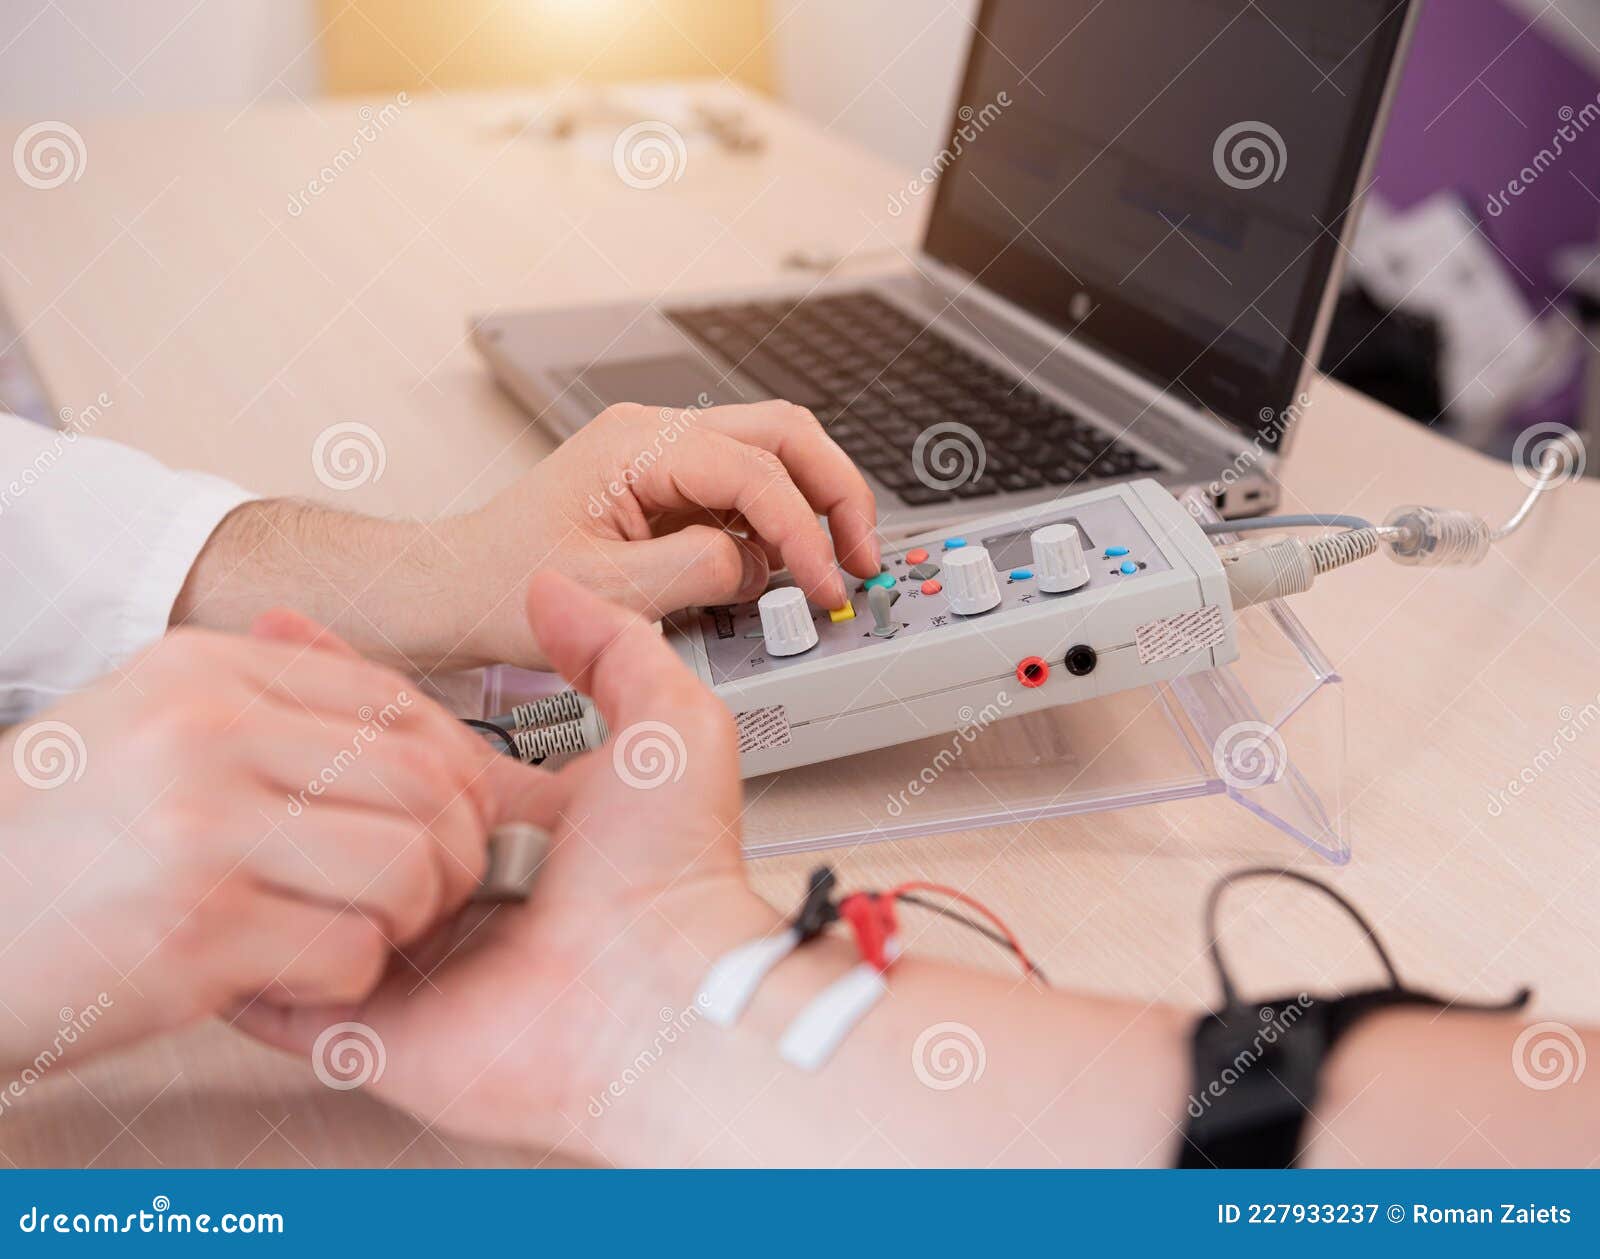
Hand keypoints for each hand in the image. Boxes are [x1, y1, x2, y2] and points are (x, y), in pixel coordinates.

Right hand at [0, 617, 544, 1070]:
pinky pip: (350, 956)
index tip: (453, 811)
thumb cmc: (54, 834)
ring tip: (362, 930)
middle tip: (433, 887)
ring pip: (408, 869)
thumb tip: (412, 718)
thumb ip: (269, 703)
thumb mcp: (143, 720)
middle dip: (456, 849)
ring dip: (409, 918)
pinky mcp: (192, 935)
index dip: (455, 765)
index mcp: (206, 670)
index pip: (399, 700)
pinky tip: (292, 974)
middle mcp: (208, 733)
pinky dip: (345, 978)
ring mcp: (199, 832)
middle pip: (427, 783)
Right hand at [235, 571, 778, 1150]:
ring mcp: (401, 952)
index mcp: (503, 815)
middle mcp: (446, 881)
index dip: (338, 687)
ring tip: (334, 836)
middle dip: (317, 758)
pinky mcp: (366, 1020)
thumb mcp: (669, 726)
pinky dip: (256, 945)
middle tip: (320, 741)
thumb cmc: (675, 876)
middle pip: (340, 801)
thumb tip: (551, 587)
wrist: (662, 1001)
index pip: (394, 739)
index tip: (277, 628)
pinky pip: (279, 979)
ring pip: (303, 874)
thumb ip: (614, 646)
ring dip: (302, 841)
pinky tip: (228, 898)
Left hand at [447, 400, 881, 668]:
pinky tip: (784, 569)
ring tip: (833, 564)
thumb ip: (698, 570)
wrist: (454, 589)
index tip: (825, 582)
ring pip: (775, 455)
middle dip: (837, 491)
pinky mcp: (669, 489)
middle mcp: (657, 436)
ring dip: (815, 505)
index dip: (805, 529)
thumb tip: (761, 565)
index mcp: (638, 445)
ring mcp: (664, 458)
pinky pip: (745, 492)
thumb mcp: (608, 592)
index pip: (756, 470)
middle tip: (863, 554)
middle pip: (786, 433)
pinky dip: (779, 527)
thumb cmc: (500, 585)